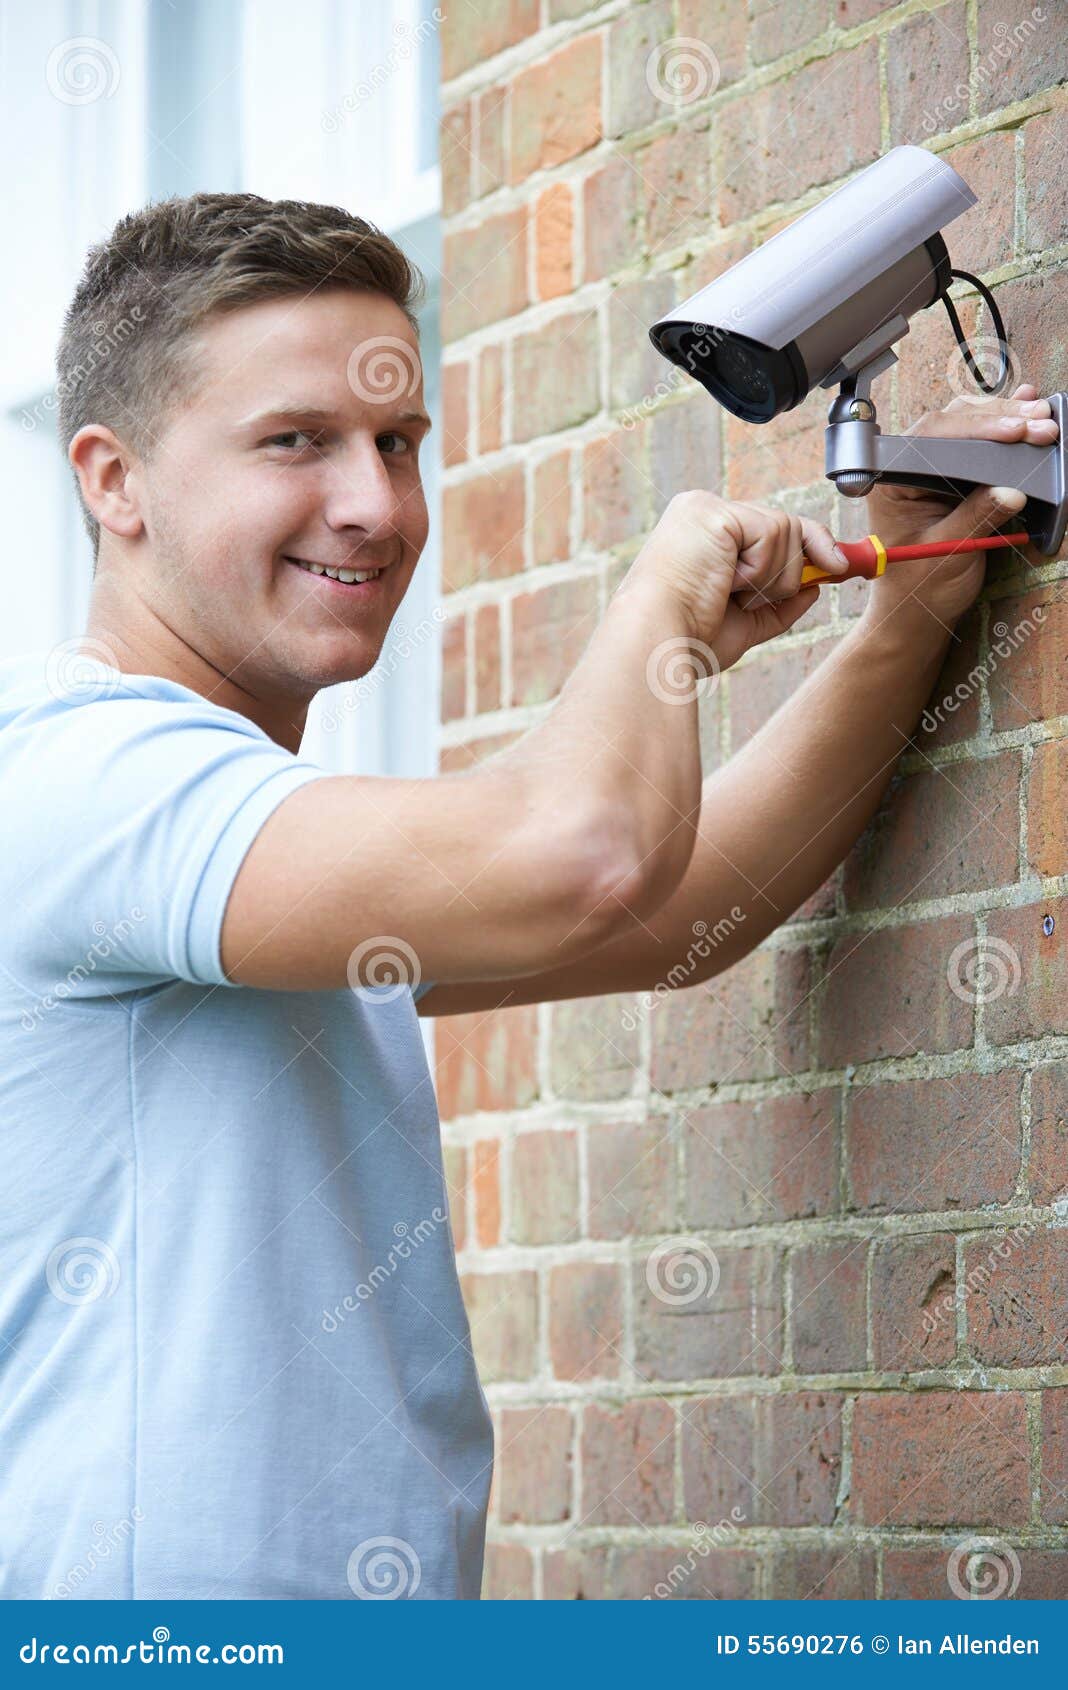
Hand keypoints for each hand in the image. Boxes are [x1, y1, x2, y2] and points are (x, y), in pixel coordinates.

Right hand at [627, 490, 847, 672]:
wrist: (657, 644)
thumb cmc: (687, 640)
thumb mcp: (743, 623)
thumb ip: (778, 602)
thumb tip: (816, 586)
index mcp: (703, 535)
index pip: (769, 528)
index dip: (809, 547)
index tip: (843, 565)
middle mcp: (703, 512)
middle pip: (786, 525)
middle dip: (799, 564)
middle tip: (768, 595)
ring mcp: (708, 508)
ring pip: (786, 531)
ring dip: (770, 578)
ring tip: (729, 596)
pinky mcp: (716, 513)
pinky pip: (773, 533)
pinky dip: (760, 570)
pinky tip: (725, 584)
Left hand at [863, 382, 1058, 627]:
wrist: (917, 613)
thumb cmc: (920, 588)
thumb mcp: (949, 555)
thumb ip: (976, 519)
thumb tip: (1012, 491)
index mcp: (892, 482)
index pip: (933, 438)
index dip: (976, 428)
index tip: (1015, 431)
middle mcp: (908, 468)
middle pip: (953, 424)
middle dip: (1000, 421)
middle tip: (1041, 424)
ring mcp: (929, 468)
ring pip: (966, 425)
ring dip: (1006, 418)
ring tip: (1043, 417)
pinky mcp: (950, 476)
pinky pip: (976, 442)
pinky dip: (1002, 428)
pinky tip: (1026, 411)